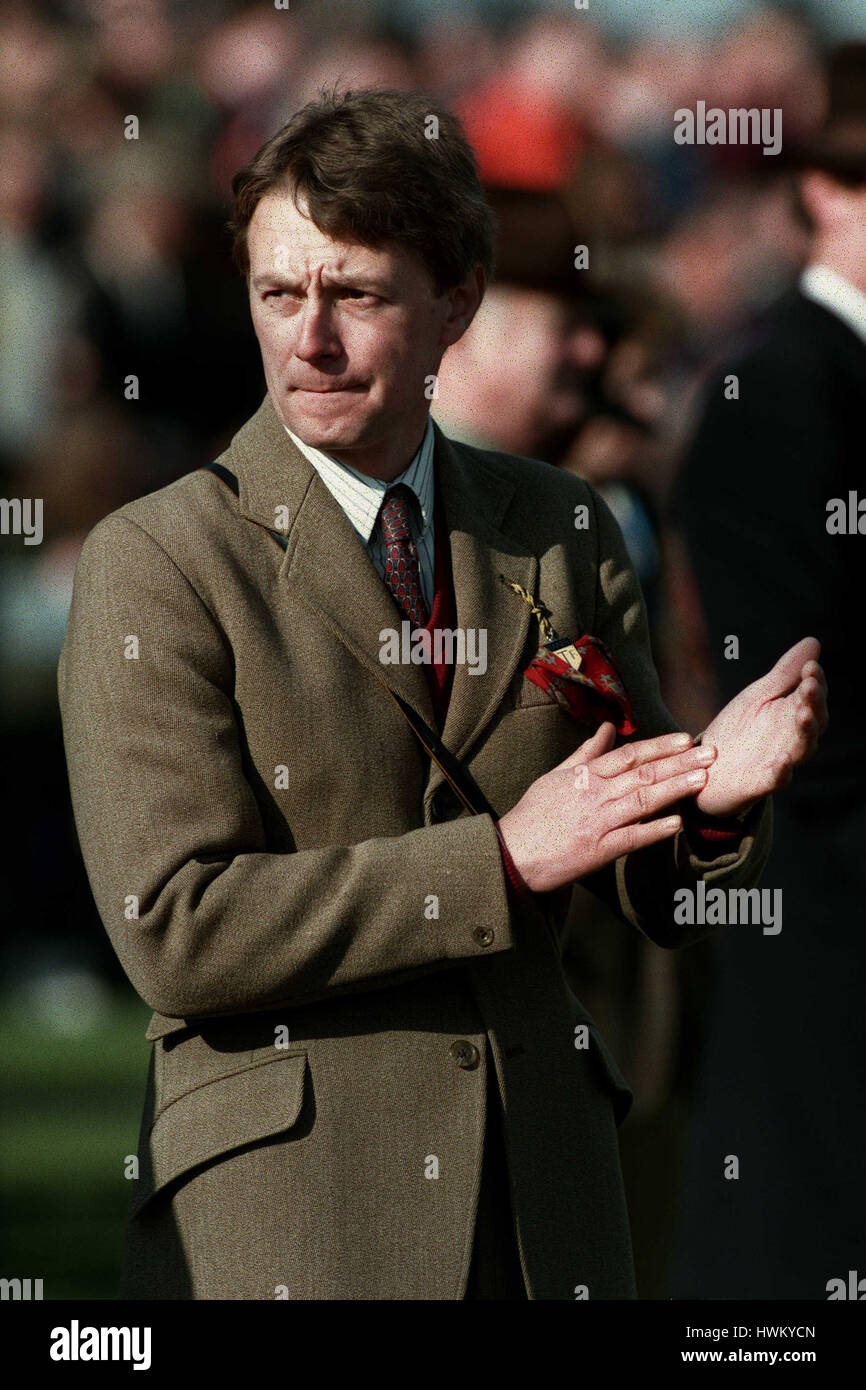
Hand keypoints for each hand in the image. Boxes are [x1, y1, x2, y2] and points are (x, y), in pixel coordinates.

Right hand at [497, 722, 715, 894]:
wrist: (511, 852)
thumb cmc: (533, 815)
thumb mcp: (555, 776)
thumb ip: (585, 753)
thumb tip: (607, 728)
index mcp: (584, 775)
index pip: (629, 755)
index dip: (660, 746)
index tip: (687, 740)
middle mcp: (594, 794)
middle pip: (643, 774)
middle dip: (680, 763)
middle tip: (711, 754)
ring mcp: (597, 822)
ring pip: (642, 801)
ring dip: (675, 789)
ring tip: (703, 780)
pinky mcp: (597, 851)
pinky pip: (630, 838)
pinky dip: (654, 830)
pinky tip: (677, 823)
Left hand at [695, 637, 828, 817]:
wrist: (706, 769)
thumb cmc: (738, 731)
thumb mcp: (758, 696)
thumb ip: (784, 674)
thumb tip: (814, 642)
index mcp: (792, 714)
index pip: (813, 696)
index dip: (815, 681)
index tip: (810, 666)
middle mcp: (792, 738)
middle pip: (814, 721)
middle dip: (814, 702)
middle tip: (809, 685)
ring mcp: (779, 761)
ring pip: (802, 748)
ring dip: (805, 731)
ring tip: (803, 712)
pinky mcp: (760, 783)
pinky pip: (776, 779)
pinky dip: (781, 771)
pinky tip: (783, 762)